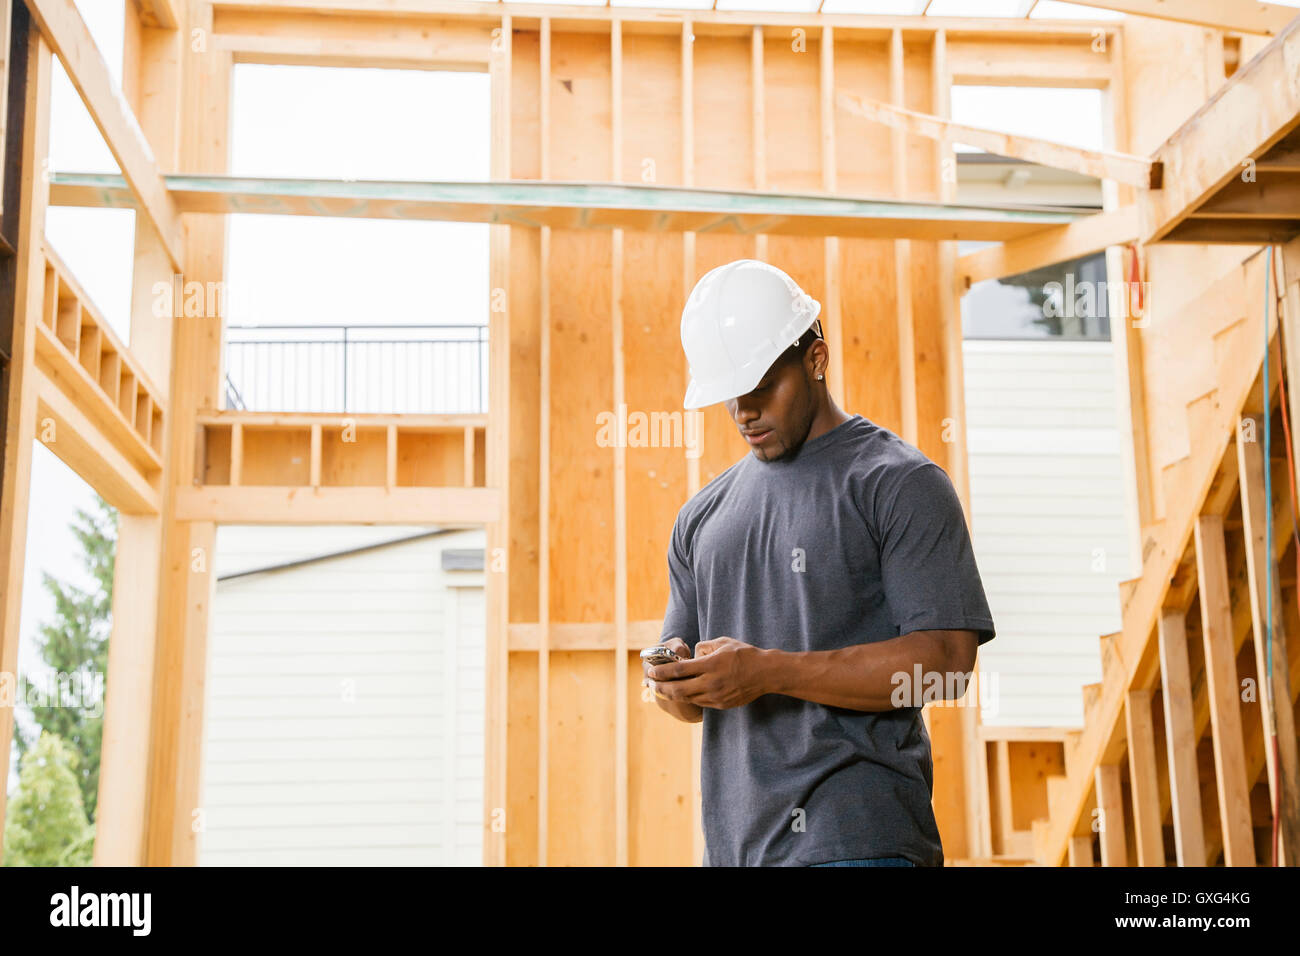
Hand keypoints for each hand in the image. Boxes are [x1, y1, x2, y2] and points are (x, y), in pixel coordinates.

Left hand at [645, 636, 771, 708]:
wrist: (765, 673)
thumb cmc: (744, 654)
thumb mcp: (722, 642)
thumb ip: (703, 647)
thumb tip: (691, 654)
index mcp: (710, 665)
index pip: (679, 670)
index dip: (662, 672)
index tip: (651, 672)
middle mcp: (711, 682)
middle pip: (678, 689)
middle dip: (661, 688)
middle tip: (650, 685)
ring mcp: (715, 696)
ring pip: (687, 699)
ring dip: (671, 695)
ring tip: (661, 690)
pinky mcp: (720, 704)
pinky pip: (699, 702)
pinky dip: (687, 698)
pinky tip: (681, 694)